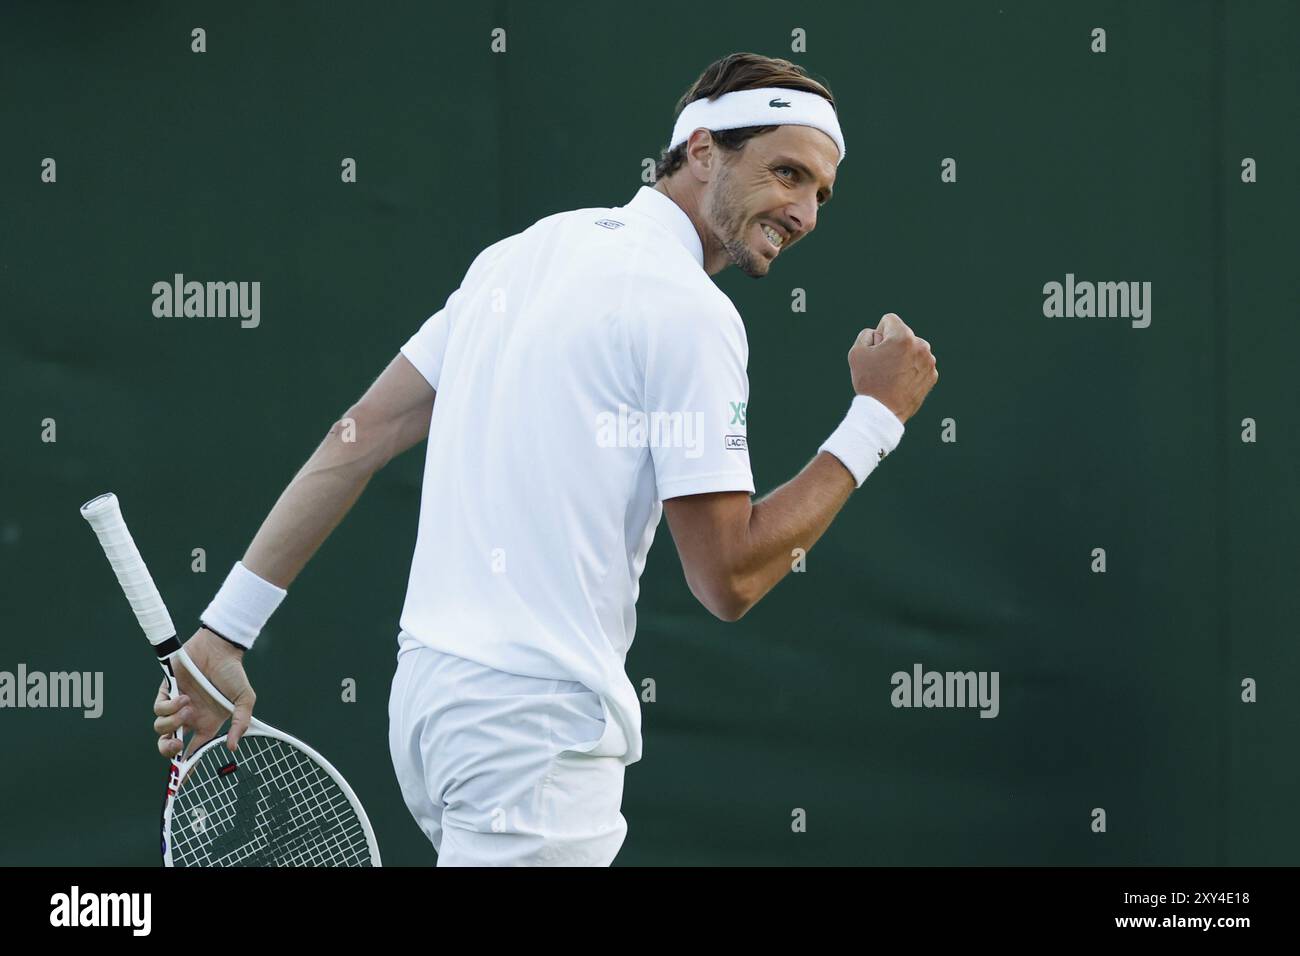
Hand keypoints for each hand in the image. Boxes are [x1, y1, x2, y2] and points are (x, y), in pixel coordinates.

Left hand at [152, 627, 256, 758]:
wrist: (219, 649)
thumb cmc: (233, 673)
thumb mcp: (244, 700)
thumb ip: (240, 724)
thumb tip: (232, 748)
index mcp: (207, 724)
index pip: (192, 751)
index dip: (185, 766)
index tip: (181, 779)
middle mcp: (189, 718)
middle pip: (168, 745)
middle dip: (167, 751)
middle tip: (176, 746)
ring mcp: (176, 706)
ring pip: (161, 728)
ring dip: (173, 722)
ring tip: (188, 708)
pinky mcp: (167, 691)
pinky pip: (158, 709)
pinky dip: (169, 707)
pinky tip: (183, 698)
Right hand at [846, 312, 937, 423]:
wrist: (883, 413)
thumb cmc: (869, 382)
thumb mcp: (856, 353)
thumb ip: (866, 334)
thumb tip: (879, 334)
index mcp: (903, 337)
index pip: (889, 320)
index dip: (878, 334)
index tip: (877, 351)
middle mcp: (921, 345)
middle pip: (903, 335)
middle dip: (893, 345)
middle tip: (883, 366)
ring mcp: (929, 361)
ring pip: (913, 349)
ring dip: (903, 357)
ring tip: (892, 375)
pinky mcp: (932, 375)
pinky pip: (920, 364)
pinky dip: (911, 369)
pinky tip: (901, 382)